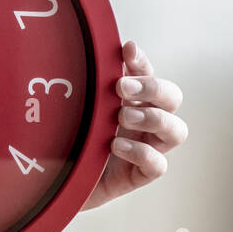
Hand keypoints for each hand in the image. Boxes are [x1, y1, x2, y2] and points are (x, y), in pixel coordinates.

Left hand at [80, 41, 186, 210]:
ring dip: (152, 119)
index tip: (127, 49)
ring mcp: (146, 147)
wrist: (56, 182)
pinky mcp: (140, 174)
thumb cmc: (67, 140)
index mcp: (129, 100)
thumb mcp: (71, 110)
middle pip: (172, 98)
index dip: (140, 61)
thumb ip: (81, 89)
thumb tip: (75, 57)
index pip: (145, 73)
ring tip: (121, 117)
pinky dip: (141, 153)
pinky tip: (115, 146)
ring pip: (176, 130)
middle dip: (153, 88)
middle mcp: (143, 122)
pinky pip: (158, 164)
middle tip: (122, 88)